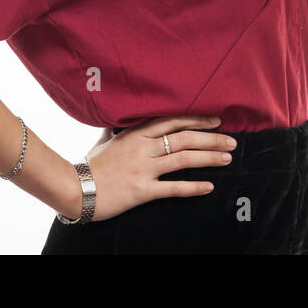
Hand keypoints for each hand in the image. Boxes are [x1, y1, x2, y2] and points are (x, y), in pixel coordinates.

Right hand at [61, 114, 237, 221]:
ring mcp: (143, 169)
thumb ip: (120, 129)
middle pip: (185, 138)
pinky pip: (173, 188)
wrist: (75, 188)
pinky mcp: (141, 191)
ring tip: (227, 159)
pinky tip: (209, 186)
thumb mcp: (105, 140)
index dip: (197, 119)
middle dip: (212, 139)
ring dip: (209, 158)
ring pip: (183, 159)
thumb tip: (121, 117)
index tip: (217, 120)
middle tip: (232, 141)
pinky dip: (193, 187)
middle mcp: (143, 148)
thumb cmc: (90, 164)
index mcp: (136, 133)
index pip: (173, 120)